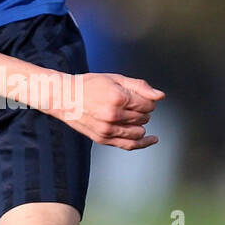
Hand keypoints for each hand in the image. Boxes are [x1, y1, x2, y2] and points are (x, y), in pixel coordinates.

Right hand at [44, 72, 164, 149]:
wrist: (64, 97)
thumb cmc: (88, 86)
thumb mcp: (115, 79)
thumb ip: (140, 86)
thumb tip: (160, 96)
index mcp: (118, 98)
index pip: (148, 104)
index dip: (148, 100)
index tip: (142, 97)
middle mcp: (113, 115)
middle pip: (144, 117)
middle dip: (144, 111)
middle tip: (134, 104)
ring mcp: (108, 129)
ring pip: (139, 132)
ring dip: (141, 124)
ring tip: (133, 116)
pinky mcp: (103, 139)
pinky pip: (129, 145)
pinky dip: (143, 143)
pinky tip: (151, 139)